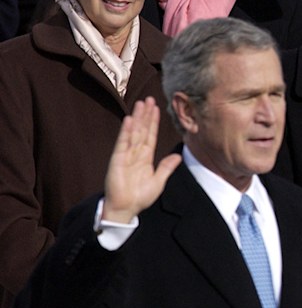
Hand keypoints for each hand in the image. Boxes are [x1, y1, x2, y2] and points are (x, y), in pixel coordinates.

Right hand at [102, 98, 180, 223]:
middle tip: (149, 98)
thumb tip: (178, 156)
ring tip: (140, 103)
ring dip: (137, 118)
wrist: (126, 208)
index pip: (151, 135)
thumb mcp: (159, 181)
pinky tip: (129, 120)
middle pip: (142, 130)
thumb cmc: (140, 196)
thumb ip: (167, 167)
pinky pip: (122, 143)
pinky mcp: (117, 160)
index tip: (156, 108)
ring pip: (134, 133)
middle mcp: (136, 153)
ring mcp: (126, 155)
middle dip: (146, 115)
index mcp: (146, 158)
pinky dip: (126, 132)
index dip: (153, 122)